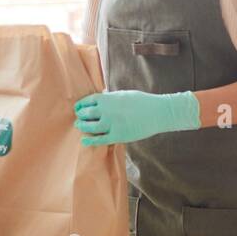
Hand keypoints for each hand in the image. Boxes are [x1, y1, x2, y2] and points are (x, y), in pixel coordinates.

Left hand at [73, 90, 200, 145]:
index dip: (81, 105)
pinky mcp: (117, 136)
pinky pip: (99, 139)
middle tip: (79, 118)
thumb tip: (101, 96)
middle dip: (81, 116)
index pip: (88, 101)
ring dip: (82, 126)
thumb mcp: (124, 94)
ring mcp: (111, 124)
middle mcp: (107, 110)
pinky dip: (90, 140)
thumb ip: (110, 97)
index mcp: (108, 99)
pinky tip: (84, 140)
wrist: (158, 113)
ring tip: (80, 126)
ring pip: (89, 127)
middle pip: (86, 114)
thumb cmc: (142, 102)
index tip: (78, 108)